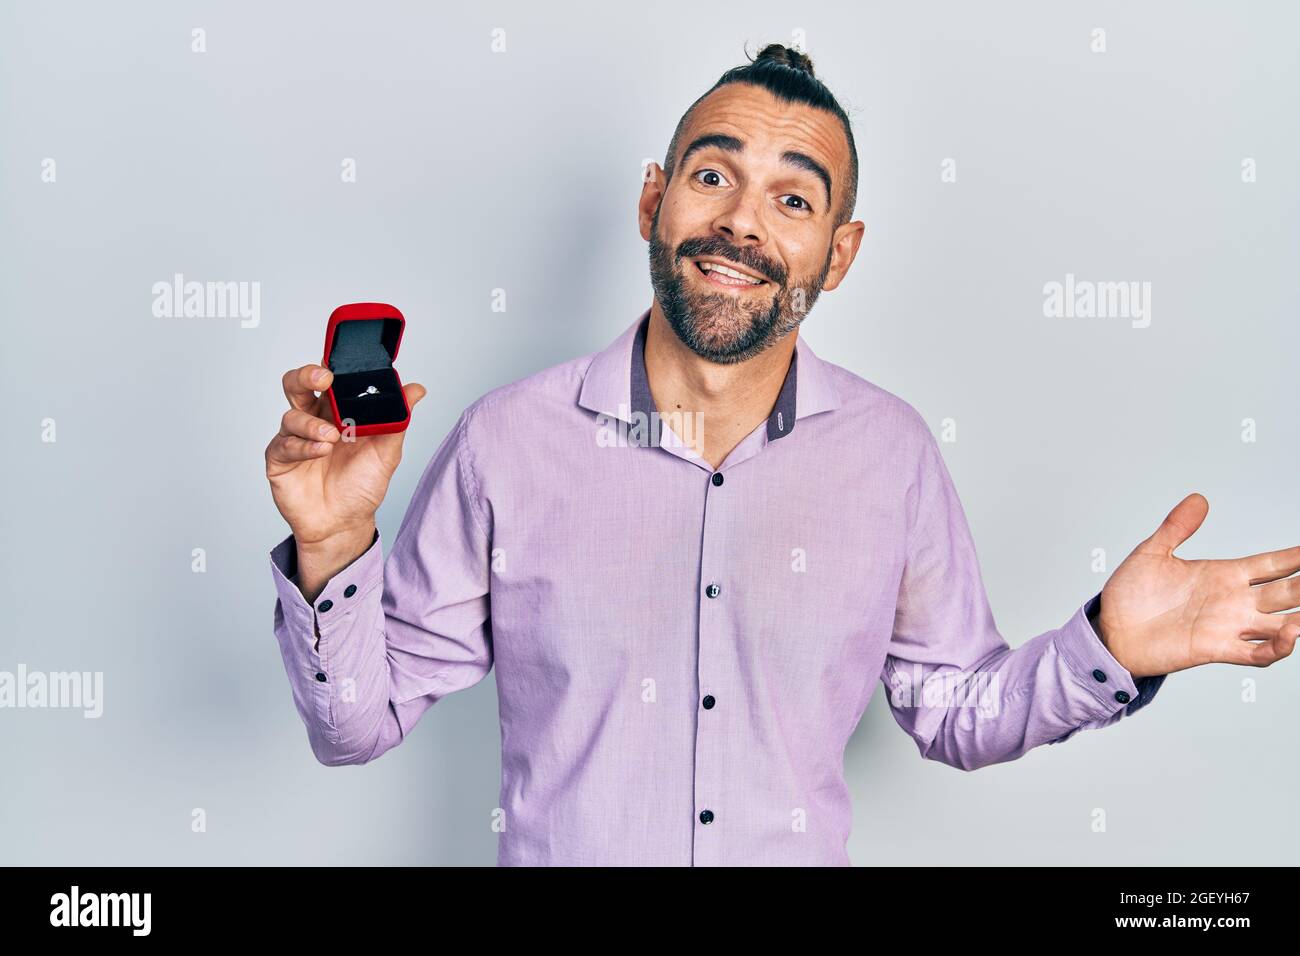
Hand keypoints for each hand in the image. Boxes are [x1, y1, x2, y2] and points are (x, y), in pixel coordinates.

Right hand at [265, 363, 425, 597]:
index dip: (331, 365)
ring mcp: (294, 438)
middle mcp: (313, 419)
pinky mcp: (279, 459)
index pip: (330, 379)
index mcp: (338, 411)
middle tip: (324, 379)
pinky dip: (303, 445)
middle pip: (298, 384)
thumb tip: (416, 389)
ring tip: (332, 437)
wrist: (344, 525)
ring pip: (292, 414)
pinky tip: (320, 452)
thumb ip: (397, 419)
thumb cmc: (361, 487)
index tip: (340, 360)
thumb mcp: (387, 452)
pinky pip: (284, 443)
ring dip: (313, 423)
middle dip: (308, 375)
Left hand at [1098, 493, 1299, 676]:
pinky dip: (1276, 648)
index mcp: (1224, 575)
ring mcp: (1228, 626)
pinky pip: (1256, 653)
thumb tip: (1199, 499)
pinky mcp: (1215, 648)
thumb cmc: (1130, 595)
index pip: (1271, 564)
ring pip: (1279, 623)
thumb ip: (1176, 527)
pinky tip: (1289, 635)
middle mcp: (1233, 601)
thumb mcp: (1152, 553)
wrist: (1111, 630)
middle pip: (1285, 592)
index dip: (1296, 558)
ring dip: (1299, 619)